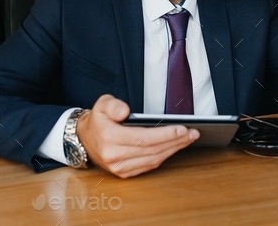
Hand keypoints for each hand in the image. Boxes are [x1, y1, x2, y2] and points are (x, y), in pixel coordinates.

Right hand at [77, 95, 199, 177]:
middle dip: (176, 141)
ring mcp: (119, 167)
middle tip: (192, 133)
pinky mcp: (124, 173)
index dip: (166, 134)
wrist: (84, 139)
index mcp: (109, 138)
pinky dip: (164, 157)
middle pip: (153, 150)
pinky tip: (174, 147)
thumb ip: (113, 105)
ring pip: (153, 160)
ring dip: (174, 150)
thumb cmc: (98, 120)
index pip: (144, 138)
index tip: (183, 128)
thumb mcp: (102, 104)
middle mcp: (114, 156)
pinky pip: (149, 166)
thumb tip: (124, 111)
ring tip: (188, 139)